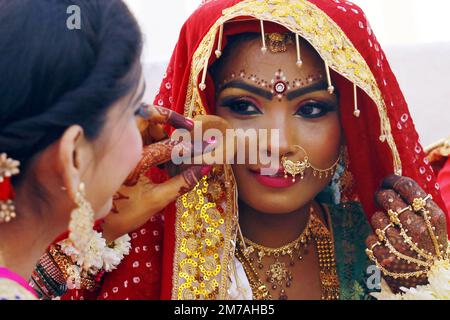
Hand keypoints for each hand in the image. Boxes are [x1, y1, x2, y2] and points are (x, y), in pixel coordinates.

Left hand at [102, 104, 215, 241]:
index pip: (167, 147)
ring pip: (142, 122)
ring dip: (161, 126)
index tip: (207, 148)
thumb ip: (182, 183)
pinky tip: (165, 149)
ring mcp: (118, 143)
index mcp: (132, 161)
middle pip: (147, 116)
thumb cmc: (123, 212)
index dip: (190, 148)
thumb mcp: (156, 201)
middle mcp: (122, 146)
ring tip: (178, 140)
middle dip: (169, 118)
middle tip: (189, 127)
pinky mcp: (118, 145)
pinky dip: (153, 134)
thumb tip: (205, 167)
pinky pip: (138, 131)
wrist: (94, 220)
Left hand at [365, 175, 447, 292]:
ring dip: (379, 221)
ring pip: (376, 217)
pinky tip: (386, 245)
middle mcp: (417, 230)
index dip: (392, 180)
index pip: (407, 187)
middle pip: (387, 198)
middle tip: (381, 198)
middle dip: (381, 196)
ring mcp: (400, 244)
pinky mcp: (385, 257)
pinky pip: (370, 237)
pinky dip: (375, 240)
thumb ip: (417, 205)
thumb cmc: (429, 248)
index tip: (386, 181)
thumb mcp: (434, 226)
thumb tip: (392, 183)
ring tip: (389, 228)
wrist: (430, 282)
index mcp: (433, 218)